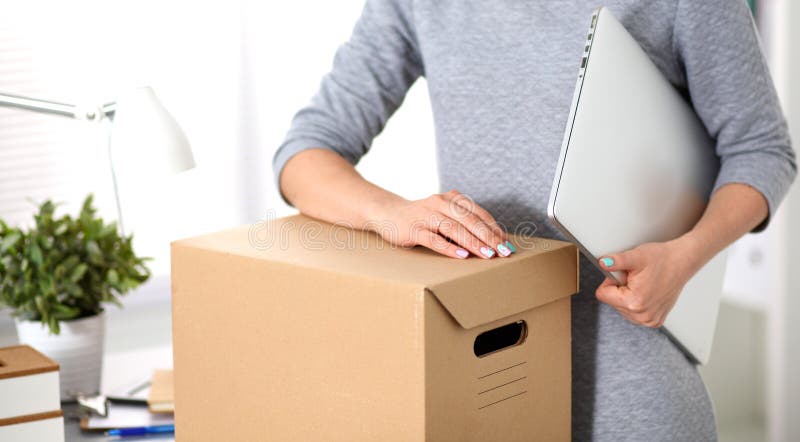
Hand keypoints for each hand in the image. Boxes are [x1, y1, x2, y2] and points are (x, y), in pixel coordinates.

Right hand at [367, 190, 513, 258]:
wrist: (388, 213)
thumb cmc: (423, 217)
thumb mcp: (445, 213)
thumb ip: (464, 221)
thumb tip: (493, 240)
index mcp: (452, 199)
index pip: (479, 214)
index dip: (494, 228)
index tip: (507, 243)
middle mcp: (440, 203)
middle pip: (470, 221)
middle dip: (489, 237)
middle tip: (503, 251)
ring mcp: (426, 216)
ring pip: (454, 229)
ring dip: (473, 243)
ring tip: (487, 255)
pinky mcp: (414, 229)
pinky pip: (434, 239)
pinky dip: (449, 248)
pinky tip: (462, 256)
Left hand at [594, 237, 702, 327]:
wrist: (682, 262)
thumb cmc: (662, 258)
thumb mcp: (636, 256)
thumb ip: (616, 261)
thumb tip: (602, 263)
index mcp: (634, 302)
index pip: (602, 295)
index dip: (610, 281)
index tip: (624, 274)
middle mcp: (642, 316)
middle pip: (612, 302)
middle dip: (620, 288)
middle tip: (636, 278)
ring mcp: (649, 320)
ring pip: (621, 308)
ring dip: (628, 295)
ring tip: (643, 284)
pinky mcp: (654, 321)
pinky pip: (634, 313)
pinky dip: (637, 302)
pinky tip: (649, 291)